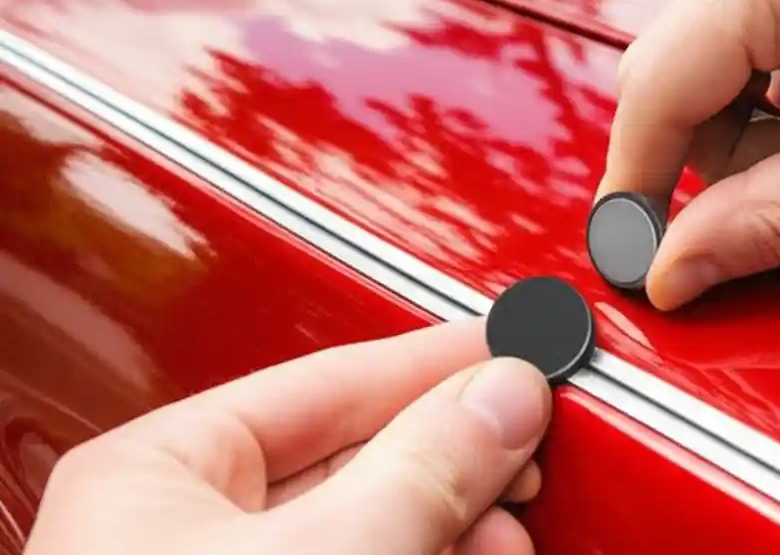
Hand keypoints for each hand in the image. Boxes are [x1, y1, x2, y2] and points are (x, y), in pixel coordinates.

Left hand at [25, 320, 550, 554]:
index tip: (516, 348)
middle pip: (356, 453)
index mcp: (152, 473)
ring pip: (370, 521)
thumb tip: (504, 393)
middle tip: (531, 441)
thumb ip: (421, 470)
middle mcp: (182, 527)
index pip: (326, 380)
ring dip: (456, 518)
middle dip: (457, 454)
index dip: (434, 361)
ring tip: (513, 524)